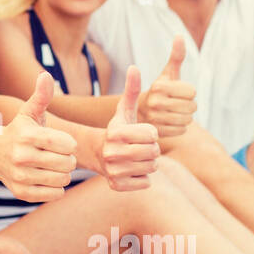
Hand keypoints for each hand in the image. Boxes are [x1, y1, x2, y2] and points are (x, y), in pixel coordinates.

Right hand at [0, 72, 76, 201]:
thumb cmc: (19, 130)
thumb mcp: (29, 112)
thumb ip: (41, 96)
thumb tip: (47, 75)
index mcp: (27, 136)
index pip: (66, 144)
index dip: (68, 144)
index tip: (60, 142)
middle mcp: (21, 156)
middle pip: (67, 163)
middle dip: (67, 159)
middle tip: (57, 156)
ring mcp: (20, 176)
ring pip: (63, 180)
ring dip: (63, 174)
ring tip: (53, 167)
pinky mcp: (21, 193)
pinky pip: (55, 195)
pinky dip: (56, 188)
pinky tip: (46, 178)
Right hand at [100, 66, 159, 190]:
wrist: (99, 154)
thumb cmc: (118, 130)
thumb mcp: (124, 110)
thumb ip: (131, 90)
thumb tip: (135, 67)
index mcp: (116, 133)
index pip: (152, 134)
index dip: (151, 133)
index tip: (139, 133)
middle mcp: (112, 152)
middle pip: (153, 152)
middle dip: (152, 149)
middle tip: (140, 147)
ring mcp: (114, 171)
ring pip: (151, 168)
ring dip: (148, 163)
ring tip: (136, 157)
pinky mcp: (117, 186)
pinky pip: (146, 183)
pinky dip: (142, 177)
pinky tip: (131, 170)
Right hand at [136, 36, 195, 136]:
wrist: (139, 111)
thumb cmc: (159, 90)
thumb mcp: (167, 73)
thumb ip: (176, 56)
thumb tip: (180, 36)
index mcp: (159, 86)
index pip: (192, 92)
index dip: (189, 92)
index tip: (178, 92)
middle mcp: (155, 102)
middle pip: (192, 107)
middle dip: (189, 106)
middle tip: (177, 104)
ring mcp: (156, 118)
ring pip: (188, 120)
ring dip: (185, 117)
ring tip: (174, 113)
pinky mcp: (157, 132)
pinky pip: (182, 131)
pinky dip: (179, 128)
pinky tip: (170, 122)